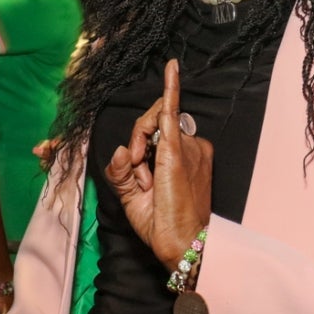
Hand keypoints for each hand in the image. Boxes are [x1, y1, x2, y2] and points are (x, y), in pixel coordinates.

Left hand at [104, 59, 212, 269]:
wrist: (182, 244)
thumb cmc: (163, 224)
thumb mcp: (134, 196)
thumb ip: (123, 171)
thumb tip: (121, 148)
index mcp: (185, 156)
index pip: (157, 135)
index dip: (139, 148)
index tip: (138, 172)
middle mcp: (192, 147)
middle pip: (152, 128)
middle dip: (138, 148)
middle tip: (141, 180)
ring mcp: (188, 147)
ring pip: (150, 129)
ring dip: (139, 155)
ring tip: (148, 184)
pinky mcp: (177, 153)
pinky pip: (169, 113)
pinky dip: (169, 90)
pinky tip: (171, 70)